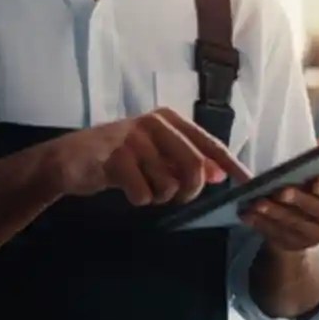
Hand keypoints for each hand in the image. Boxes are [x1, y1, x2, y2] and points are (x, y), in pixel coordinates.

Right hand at [43, 107, 251, 205]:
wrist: (68, 160)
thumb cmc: (117, 158)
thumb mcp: (154, 155)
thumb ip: (185, 161)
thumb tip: (219, 174)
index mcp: (168, 119)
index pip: (210, 143)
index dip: (232, 165)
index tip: (250, 183)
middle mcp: (154, 123)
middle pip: (194, 167)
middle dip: (188, 192)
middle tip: (174, 198)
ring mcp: (134, 138)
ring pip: (168, 185)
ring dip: (157, 196)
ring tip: (141, 186)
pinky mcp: (116, 157)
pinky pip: (143, 194)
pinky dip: (138, 200)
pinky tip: (125, 188)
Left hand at [241, 120, 318, 252]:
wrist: (308, 217)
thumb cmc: (317, 180)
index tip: (316, 182)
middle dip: (298, 200)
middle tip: (279, 189)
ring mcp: (317, 237)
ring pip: (296, 224)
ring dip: (275, 213)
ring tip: (257, 201)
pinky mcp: (295, 245)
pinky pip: (277, 235)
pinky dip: (261, 224)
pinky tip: (247, 213)